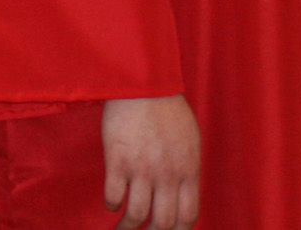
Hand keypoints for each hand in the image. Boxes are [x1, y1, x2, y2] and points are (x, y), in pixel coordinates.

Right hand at [102, 95, 200, 229]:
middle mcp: (167, 176)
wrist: (143, 84)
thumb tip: (182, 190)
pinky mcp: (117, 160)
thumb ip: (187, 168)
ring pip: (137, 215)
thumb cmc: (167, 108)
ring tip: (122, 228)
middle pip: (164, 222)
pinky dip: (111, 203)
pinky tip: (111, 201)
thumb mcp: (189, 141)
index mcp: (188, 171)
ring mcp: (141, 169)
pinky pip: (114, 195)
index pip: (188, 217)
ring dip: (128, 227)